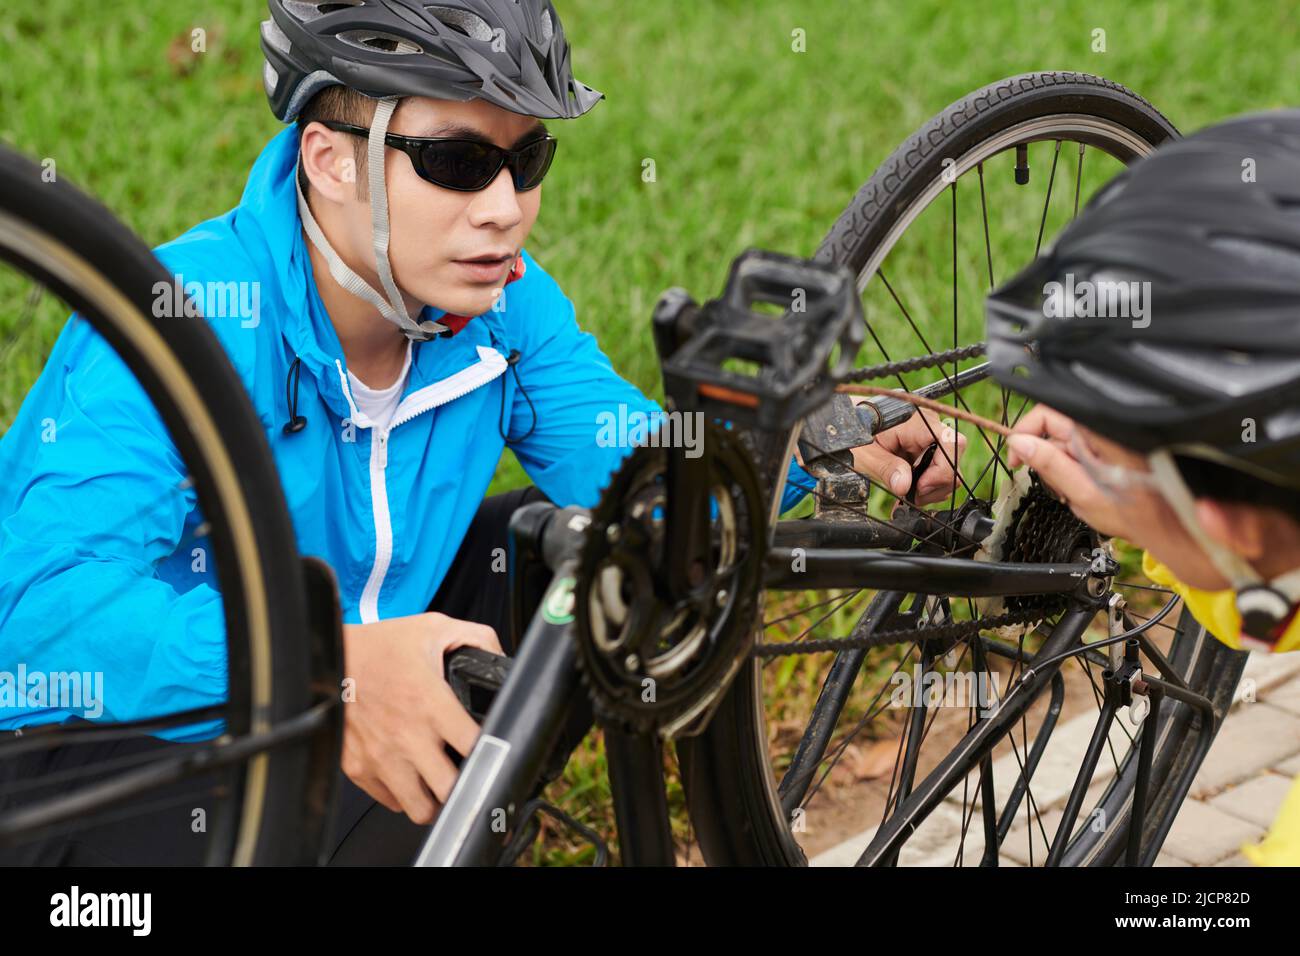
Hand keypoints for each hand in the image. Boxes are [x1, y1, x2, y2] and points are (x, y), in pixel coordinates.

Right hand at [339, 612, 502, 824]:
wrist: (326, 656)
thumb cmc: (378, 645)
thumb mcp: (434, 628)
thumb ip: (476, 639)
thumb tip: (501, 657)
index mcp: (431, 704)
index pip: (476, 748)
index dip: (493, 753)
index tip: (495, 752)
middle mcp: (407, 736)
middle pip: (451, 791)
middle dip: (467, 786)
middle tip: (470, 775)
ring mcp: (380, 757)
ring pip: (421, 809)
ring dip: (435, 800)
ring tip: (440, 783)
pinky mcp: (358, 767)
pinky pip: (390, 802)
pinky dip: (404, 794)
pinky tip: (410, 773)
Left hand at [850, 404, 966, 504]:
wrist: (850, 422)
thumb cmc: (856, 432)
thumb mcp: (865, 453)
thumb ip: (886, 467)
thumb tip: (904, 486)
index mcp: (918, 422)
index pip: (953, 443)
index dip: (943, 469)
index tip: (920, 486)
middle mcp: (930, 427)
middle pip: (954, 461)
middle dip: (936, 485)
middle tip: (911, 496)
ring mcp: (931, 439)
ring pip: (950, 470)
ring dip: (932, 489)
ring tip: (907, 494)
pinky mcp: (928, 449)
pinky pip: (939, 471)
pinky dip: (927, 487)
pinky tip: (909, 491)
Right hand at [1007, 405, 1142, 538]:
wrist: (1158, 525)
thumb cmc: (1129, 513)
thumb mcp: (1082, 492)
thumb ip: (1050, 465)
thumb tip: (1020, 443)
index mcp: (1095, 434)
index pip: (1047, 413)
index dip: (1025, 431)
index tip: (1016, 455)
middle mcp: (1098, 432)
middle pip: (1051, 428)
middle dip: (1040, 455)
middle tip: (1045, 482)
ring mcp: (1100, 440)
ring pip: (1060, 443)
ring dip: (1054, 466)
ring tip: (1068, 491)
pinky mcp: (1101, 450)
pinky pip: (1073, 452)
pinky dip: (1067, 470)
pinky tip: (1077, 488)